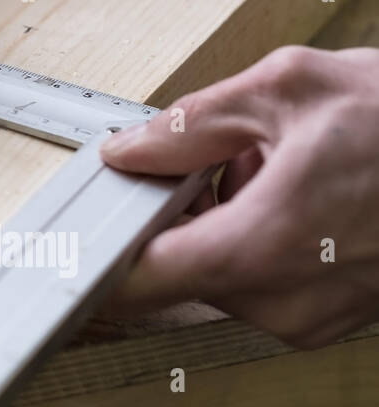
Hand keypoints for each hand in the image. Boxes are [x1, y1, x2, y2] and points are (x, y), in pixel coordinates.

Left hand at [100, 45, 378, 347]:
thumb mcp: (287, 89)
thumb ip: (187, 126)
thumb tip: (127, 150)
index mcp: (266, 247)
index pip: (142, 280)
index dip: (98, 257)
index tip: (73, 238)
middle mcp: (288, 300)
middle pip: (179, 270)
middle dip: (178, 214)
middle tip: (214, 160)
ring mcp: (315, 317)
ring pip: (220, 274)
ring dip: (223, 223)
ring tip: (279, 169)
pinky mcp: (333, 316)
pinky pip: (263, 282)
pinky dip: (260, 239)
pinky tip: (303, 194)